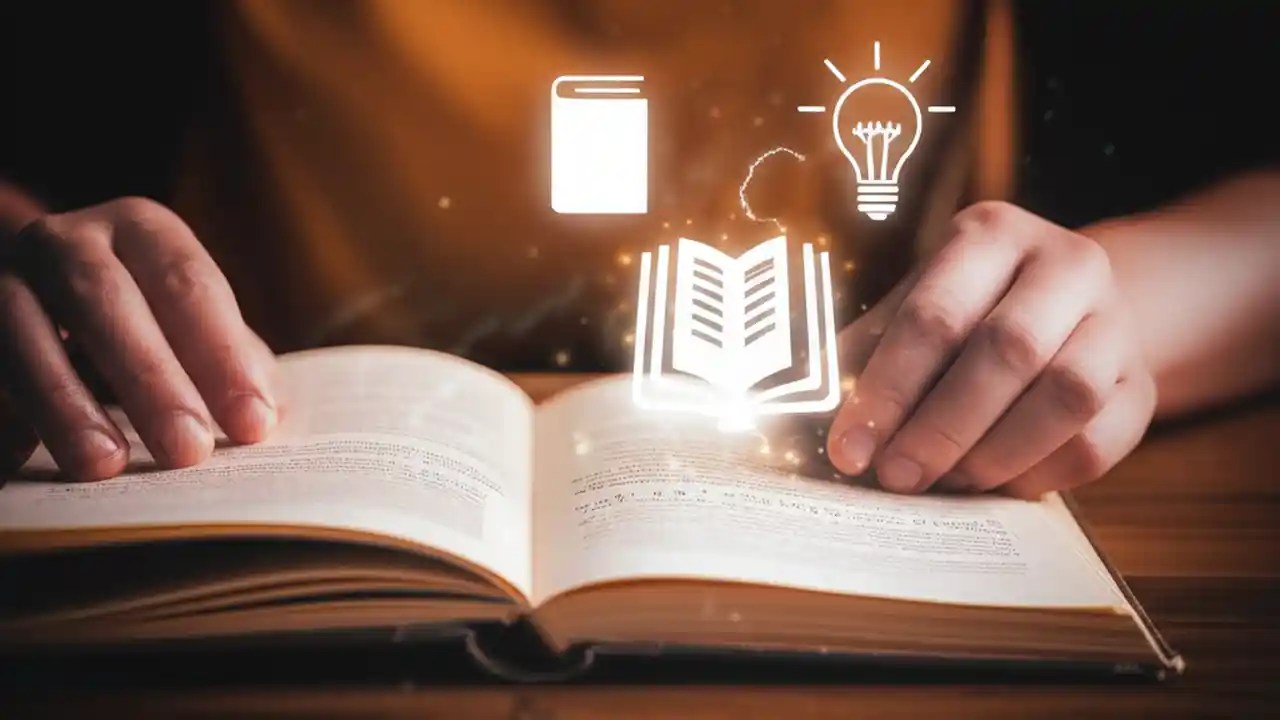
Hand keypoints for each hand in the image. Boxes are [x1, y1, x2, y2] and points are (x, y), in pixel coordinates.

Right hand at [0, 197, 277, 480]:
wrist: (43, 307)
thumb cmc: (145, 326)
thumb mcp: (192, 330)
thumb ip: (234, 363)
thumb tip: (267, 416)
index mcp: (140, 231)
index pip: (188, 285)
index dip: (222, 355)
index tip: (253, 423)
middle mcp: (66, 241)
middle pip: (106, 301)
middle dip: (151, 379)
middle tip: (188, 451)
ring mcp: (3, 279)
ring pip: (25, 333)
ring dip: (65, 403)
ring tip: (105, 464)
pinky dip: (9, 413)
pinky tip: (23, 457)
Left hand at [827, 201, 1155, 498]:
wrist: (1072, 308)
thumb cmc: (970, 308)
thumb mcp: (916, 305)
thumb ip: (866, 354)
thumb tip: (802, 419)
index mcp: (992, 234)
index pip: (935, 314)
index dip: (887, 389)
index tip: (849, 449)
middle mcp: (1067, 264)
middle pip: (1006, 351)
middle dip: (940, 426)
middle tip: (895, 476)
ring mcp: (1117, 322)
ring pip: (1065, 395)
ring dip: (994, 453)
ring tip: (944, 483)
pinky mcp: (1142, 384)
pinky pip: (1099, 440)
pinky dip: (1040, 472)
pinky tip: (996, 483)